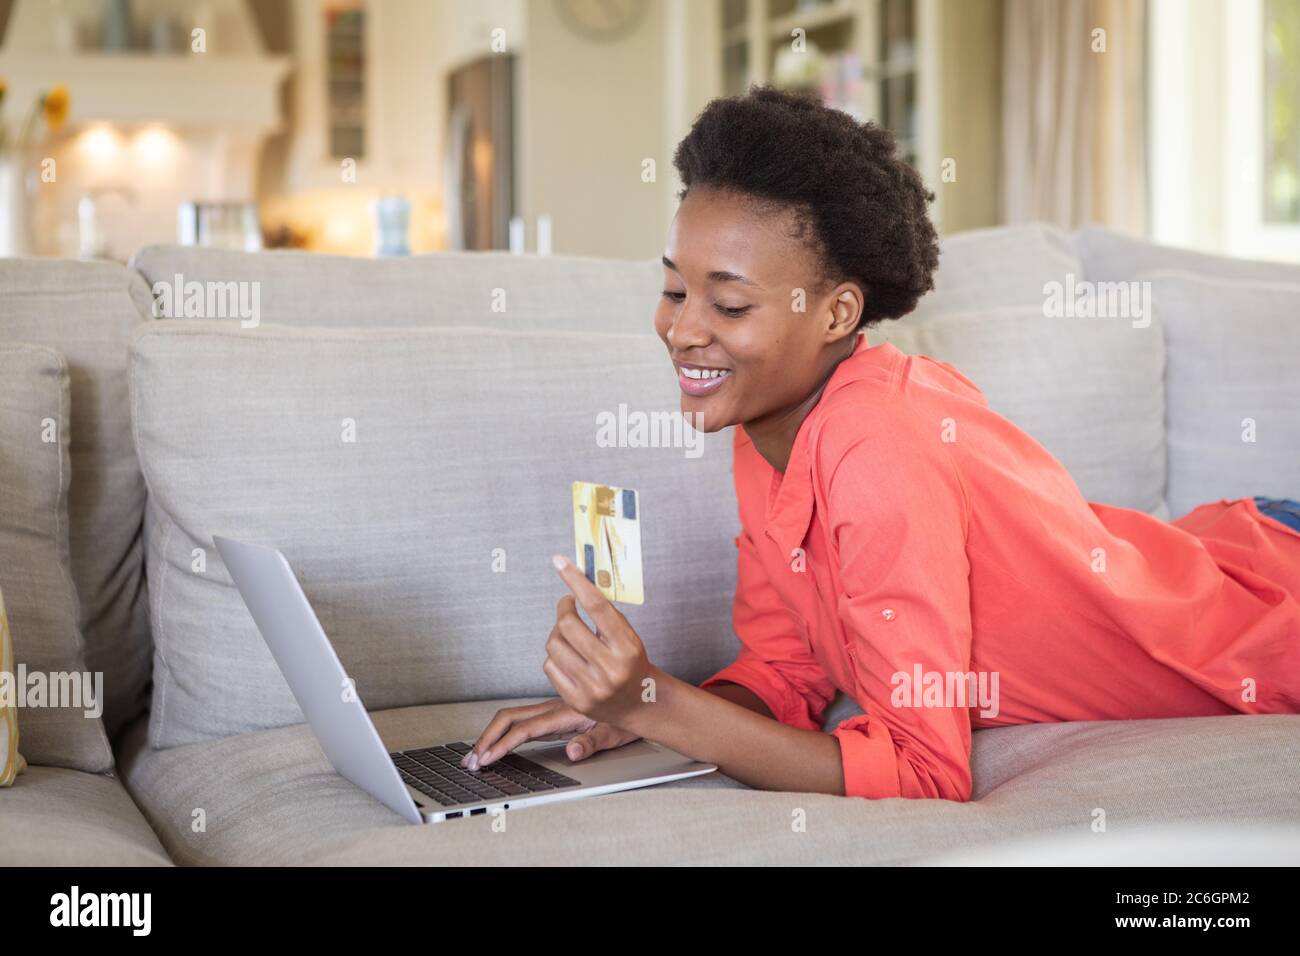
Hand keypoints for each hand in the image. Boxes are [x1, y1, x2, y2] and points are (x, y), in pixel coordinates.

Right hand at [461, 698, 640, 769]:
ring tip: (476, 754)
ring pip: (513, 717)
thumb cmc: (628, 716)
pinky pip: (523, 720)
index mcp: (564, 713)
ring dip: (492, 734)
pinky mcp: (554, 713)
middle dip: (487, 738)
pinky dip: (504, 731)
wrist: (640, 696)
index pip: (524, 729)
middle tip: (471, 761)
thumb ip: (592, 742)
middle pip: (510, 718)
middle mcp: (554, 708)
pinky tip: (498, 742)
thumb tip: (572, 752)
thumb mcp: (614, 733)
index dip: (501, 744)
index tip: (485, 759)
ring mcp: (552, 710)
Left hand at [543, 553, 652, 727]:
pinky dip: (556, 656)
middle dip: (563, 608)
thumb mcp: (629, 636)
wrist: (639, 703)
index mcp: (627, 647)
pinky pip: (549, 666)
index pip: (596, 605)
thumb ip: (606, 615)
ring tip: (570, 634)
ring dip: (558, 633)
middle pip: (568, 625)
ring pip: (554, 645)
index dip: (576, 581)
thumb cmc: (631, 662)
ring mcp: (591, 687)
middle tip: (567, 604)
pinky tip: (569, 657)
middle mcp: (610, 668)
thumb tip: (579, 583)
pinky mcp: (576, 700)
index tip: (560, 562)